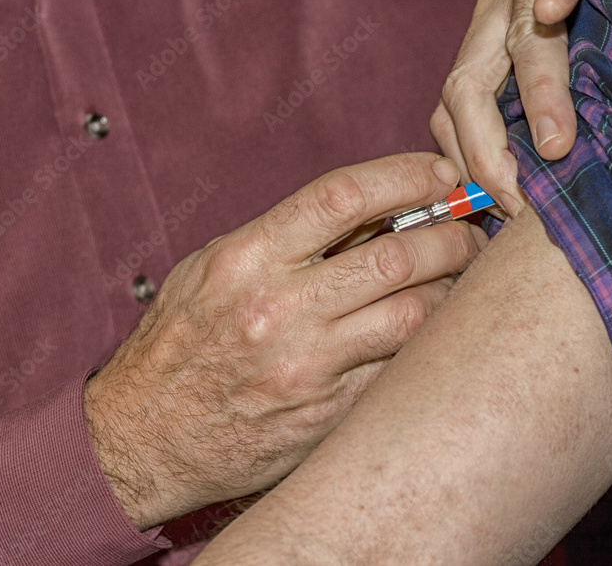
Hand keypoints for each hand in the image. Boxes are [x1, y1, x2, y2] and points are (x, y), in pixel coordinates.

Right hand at [82, 154, 486, 529]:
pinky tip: (435, 328)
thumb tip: (364, 212)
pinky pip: (399, 368)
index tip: (439, 172)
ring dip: (452, 288)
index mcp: (246, 259)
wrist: (144, 439)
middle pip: (397, 254)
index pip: (342, 196)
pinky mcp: (326, 414)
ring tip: (460, 276)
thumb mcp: (209, 272)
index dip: (405, 175)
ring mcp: (307, 367)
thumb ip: (279, 240)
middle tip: (468, 230)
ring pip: (414, 314)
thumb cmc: (176, 346)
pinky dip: (426, 342)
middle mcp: (278, 310)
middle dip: (451, 235)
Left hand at [431, 0, 611, 217]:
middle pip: (468, 85)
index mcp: (486, 44)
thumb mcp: (573, 69)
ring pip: (519, 36)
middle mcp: (496, 7)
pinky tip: (558, 7)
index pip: (452, 110)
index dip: (466, 161)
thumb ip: (544, 114)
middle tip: (513, 196)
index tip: (491, 208)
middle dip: (486, 149)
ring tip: (555, 143)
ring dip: (536, 94)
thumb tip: (538, 195)